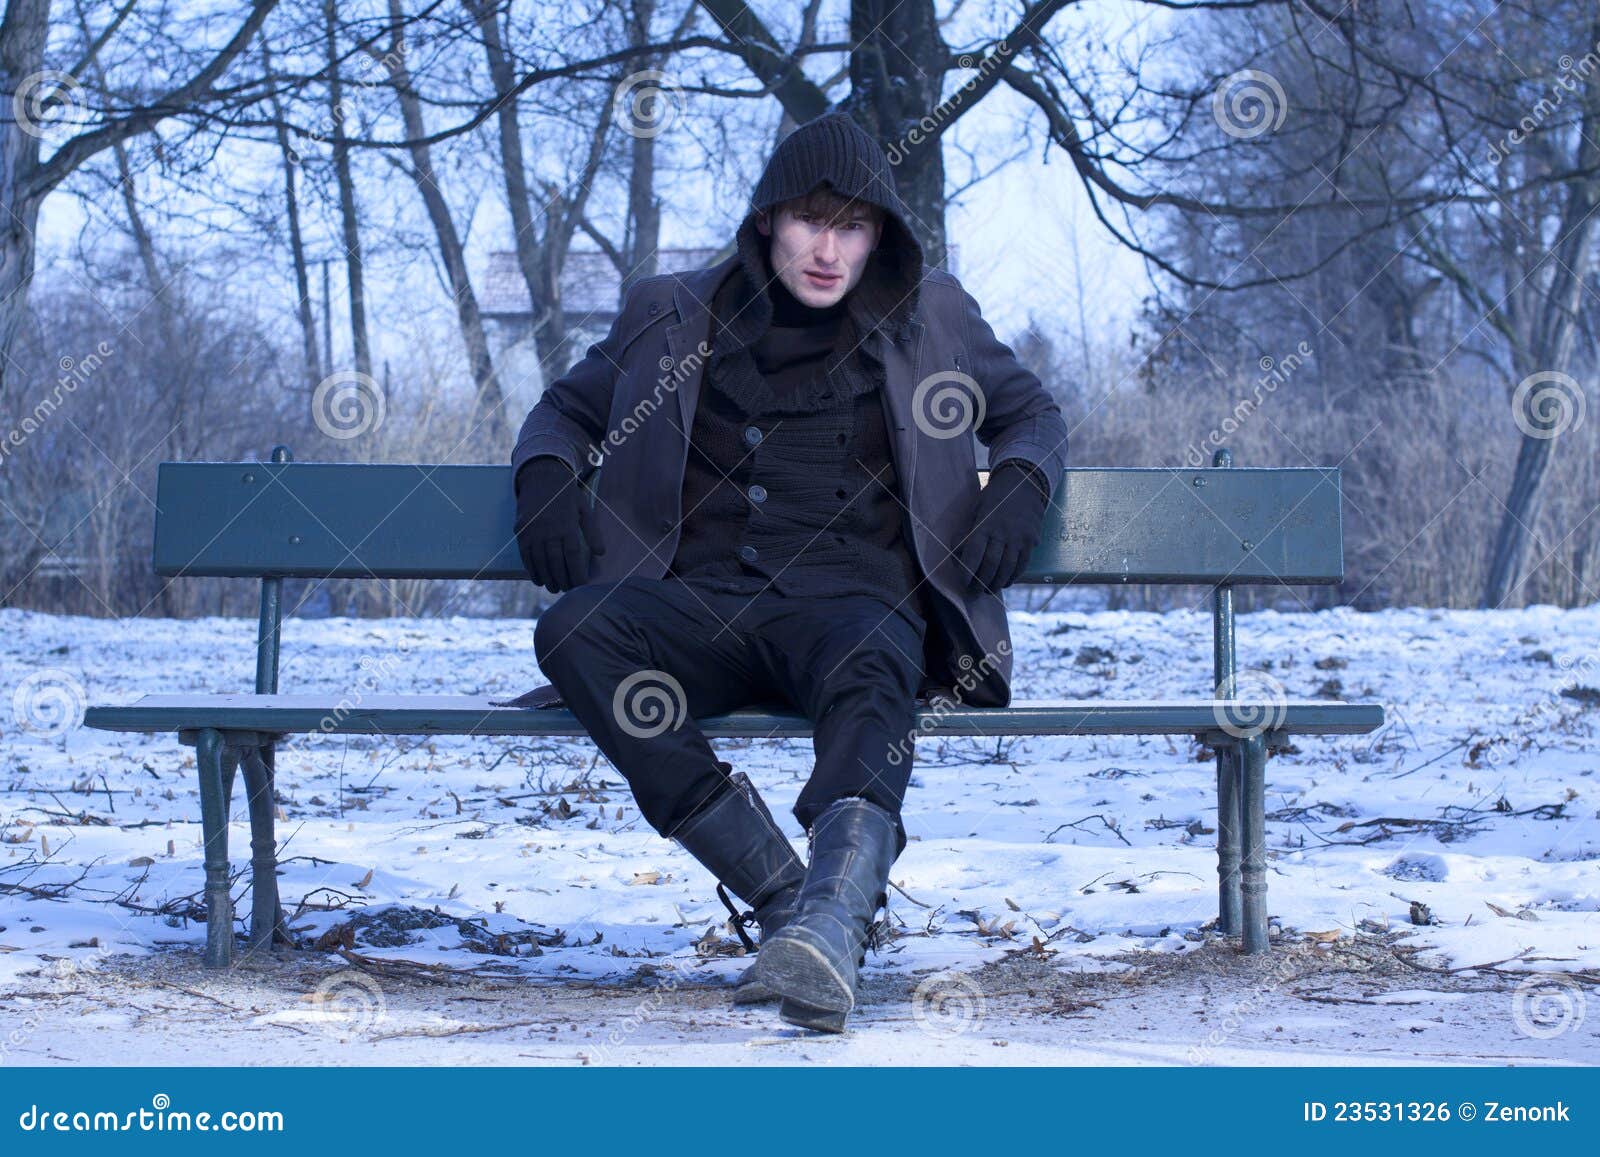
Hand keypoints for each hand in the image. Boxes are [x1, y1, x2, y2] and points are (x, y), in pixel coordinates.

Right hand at [513, 457, 605, 591]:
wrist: (541, 476)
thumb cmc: (567, 494)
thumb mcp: (584, 509)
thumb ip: (592, 532)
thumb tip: (601, 553)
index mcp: (567, 524)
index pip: (573, 555)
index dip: (577, 573)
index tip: (581, 586)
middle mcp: (549, 529)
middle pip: (556, 561)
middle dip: (562, 579)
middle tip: (567, 591)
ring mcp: (533, 530)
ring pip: (540, 560)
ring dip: (547, 577)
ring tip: (553, 588)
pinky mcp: (521, 530)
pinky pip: (525, 554)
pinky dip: (531, 569)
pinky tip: (537, 579)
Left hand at [956, 460, 1050, 592]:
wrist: (1024, 482)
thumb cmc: (994, 497)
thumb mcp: (976, 508)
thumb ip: (966, 530)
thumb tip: (954, 552)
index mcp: (985, 523)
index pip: (974, 553)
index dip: (967, 571)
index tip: (962, 582)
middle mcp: (1002, 531)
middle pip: (991, 564)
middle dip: (981, 582)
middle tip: (973, 592)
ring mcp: (1019, 537)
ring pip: (1007, 567)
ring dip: (996, 583)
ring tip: (988, 591)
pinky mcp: (1031, 540)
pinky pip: (1022, 564)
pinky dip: (1012, 576)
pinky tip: (1005, 582)